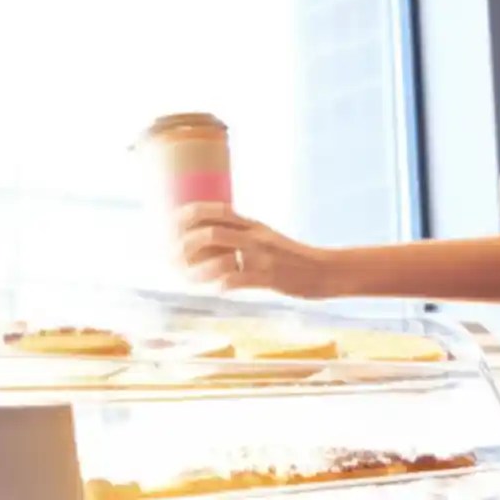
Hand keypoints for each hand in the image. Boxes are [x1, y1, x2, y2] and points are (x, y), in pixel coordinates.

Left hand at [171, 202, 330, 297]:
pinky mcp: (271, 277)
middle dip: (187, 243)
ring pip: (222, 256)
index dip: (192, 212)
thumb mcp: (269, 239)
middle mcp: (256, 237)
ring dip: (199, 269)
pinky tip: (217, 290)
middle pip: (213, 231)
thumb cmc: (295, 259)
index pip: (219, 210)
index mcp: (255, 226)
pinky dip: (224, 284)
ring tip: (187, 278)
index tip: (172, 219)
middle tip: (172, 256)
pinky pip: (240, 280)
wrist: (327, 270)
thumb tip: (216, 240)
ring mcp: (263, 257)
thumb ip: (245, 236)